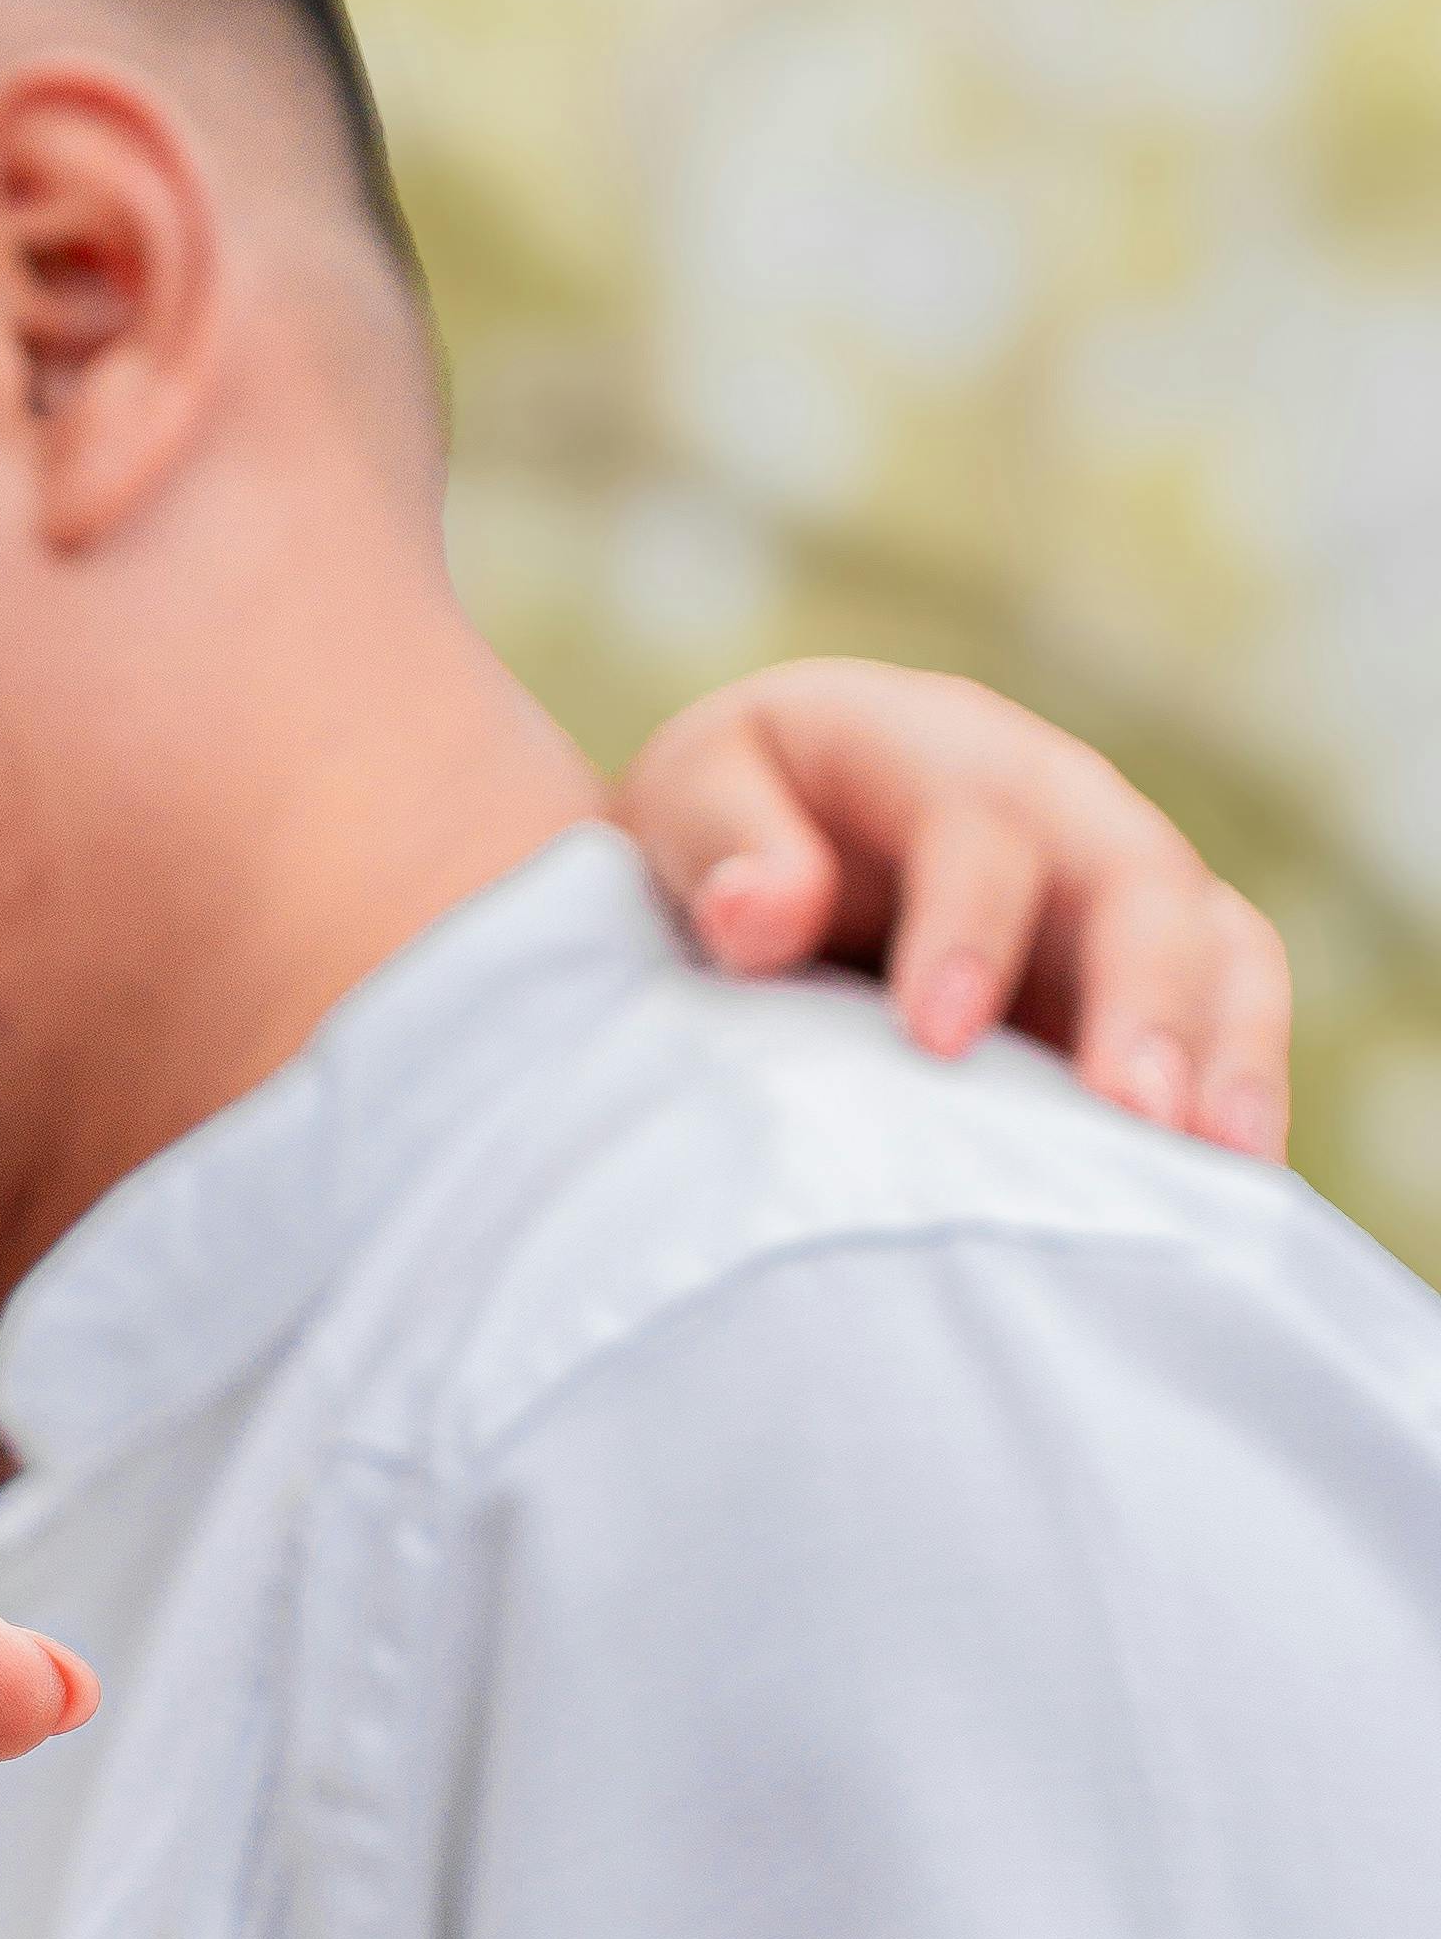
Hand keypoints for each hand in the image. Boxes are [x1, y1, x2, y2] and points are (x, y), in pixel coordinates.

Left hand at [615, 660, 1291, 1155]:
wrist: (767, 854)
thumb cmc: (727, 833)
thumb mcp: (695, 799)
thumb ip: (724, 845)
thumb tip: (760, 911)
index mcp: (932, 746)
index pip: (977, 825)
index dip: (968, 927)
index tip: (937, 1037)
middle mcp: (1056, 802)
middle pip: (1135, 880)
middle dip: (1141, 995)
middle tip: (1133, 1109)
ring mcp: (1120, 886)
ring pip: (1216, 945)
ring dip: (1225, 1053)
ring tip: (1225, 1166)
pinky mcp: (1158, 972)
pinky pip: (1235, 1011)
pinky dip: (1244, 1094)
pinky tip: (1233, 1193)